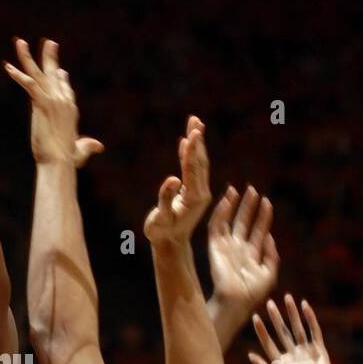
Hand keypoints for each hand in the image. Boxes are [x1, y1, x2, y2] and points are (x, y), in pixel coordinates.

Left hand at [4, 38, 103, 166]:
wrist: (60, 161)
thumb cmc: (68, 160)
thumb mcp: (81, 151)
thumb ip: (88, 146)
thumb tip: (99, 146)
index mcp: (70, 110)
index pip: (65, 89)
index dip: (61, 79)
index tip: (59, 70)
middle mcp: (63, 101)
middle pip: (54, 74)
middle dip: (50, 57)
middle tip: (49, 42)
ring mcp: (53, 100)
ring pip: (38, 74)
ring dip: (27, 57)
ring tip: (20, 42)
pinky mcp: (42, 104)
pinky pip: (28, 84)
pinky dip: (18, 75)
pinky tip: (8, 67)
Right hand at [144, 116, 210, 246]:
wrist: (170, 243)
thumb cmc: (161, 232)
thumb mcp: (161, 218)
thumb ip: (166, 199)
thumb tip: (172, 180)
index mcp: (194, 197)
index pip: (193, 168)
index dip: (192, 149)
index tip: (192, 132)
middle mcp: (201, 193)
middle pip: (199, 161)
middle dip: (197, 140)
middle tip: (195, 120)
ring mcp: (199, 192)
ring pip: (199, 163)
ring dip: (196, 144)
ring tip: (194, 124)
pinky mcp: (194, 192)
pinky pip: (193, 169)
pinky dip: (189, 155)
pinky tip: (186, 143)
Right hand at [208, 184, 278, 319]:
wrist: (236, 301)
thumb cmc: (253, 293)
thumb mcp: (269, 273)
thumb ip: (271, 255)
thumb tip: (269, 236)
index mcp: (252, 255)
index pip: (258, 230)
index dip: (263, 216)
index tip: (267, 201)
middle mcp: (238, 248)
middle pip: (243, 222)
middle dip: (248, 206)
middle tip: (252, 190)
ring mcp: (226, 247)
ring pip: (229, 221)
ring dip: (233, 206)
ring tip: (237, 190)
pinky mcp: (215, 247)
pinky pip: (216, 227)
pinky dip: (220, 212)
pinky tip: (226, 200)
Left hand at [249, 296, 339, 363]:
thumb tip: (250, 354)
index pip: (268, 343)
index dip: (262, 331)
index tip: (255, 317)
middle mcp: (292, 356)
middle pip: (282, 332)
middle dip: (276, 318)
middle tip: (269, 302)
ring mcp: (306, 353)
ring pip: (298, 328)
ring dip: (292, 314)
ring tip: (288, 298)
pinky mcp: (319, 352)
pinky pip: (314, 332)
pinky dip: (310, 319)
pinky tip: (305, 306)